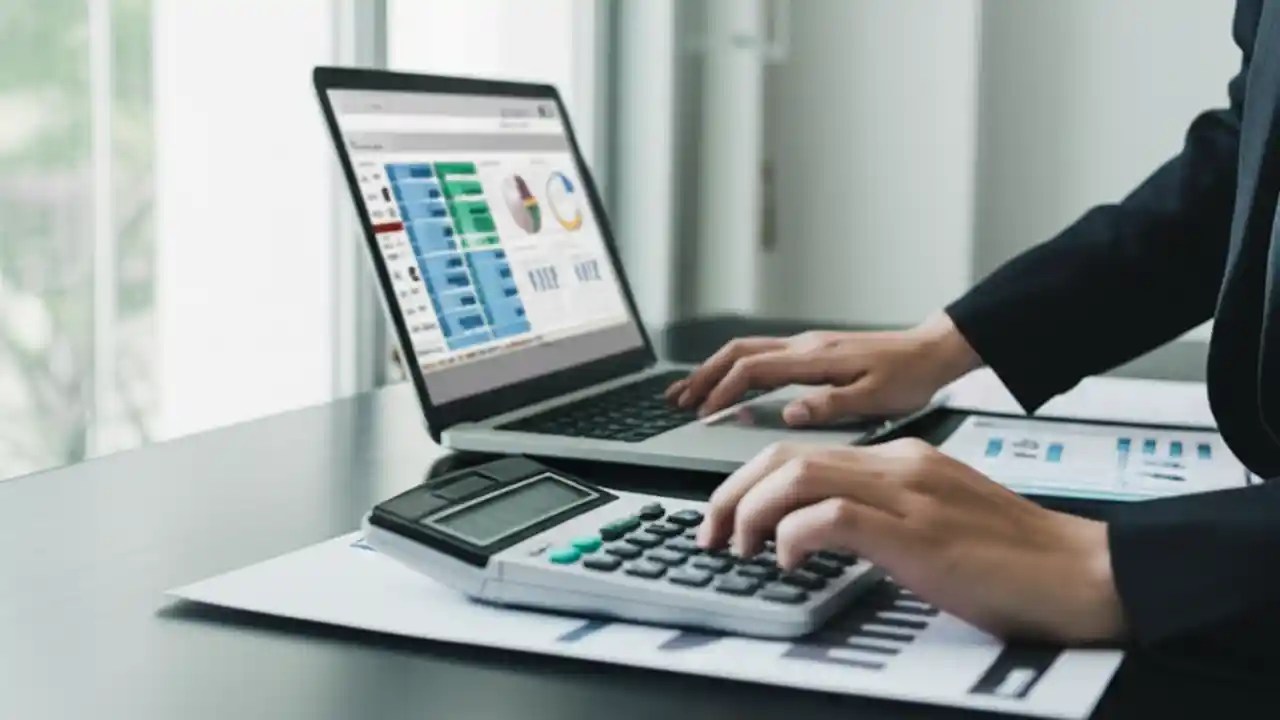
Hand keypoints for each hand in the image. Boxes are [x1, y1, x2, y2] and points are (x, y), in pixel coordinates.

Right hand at [665, 313, 981, 423]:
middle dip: (704, 375)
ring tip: (691, 392)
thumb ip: (830, 406)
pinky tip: (730, 385)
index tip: (703, 413)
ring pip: (747, 351)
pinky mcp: (813, 352)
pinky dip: (736, 369)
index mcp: (815, 359)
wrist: (932, 351)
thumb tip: (790, 413)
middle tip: (678, 399)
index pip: (753, 370)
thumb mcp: (875, 398)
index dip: (723, 391)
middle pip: (738, 353)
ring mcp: (807, 346)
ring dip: (714, 370)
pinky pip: (763, 355)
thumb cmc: (909, 377)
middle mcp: (805, 347)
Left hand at [697, 439, 1126, 642]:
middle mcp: (898, 464)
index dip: (751, 481)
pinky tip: (789, 562)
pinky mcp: (914, 531)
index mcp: (901, 459)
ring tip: (739, 549)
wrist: (1079, 573)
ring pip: (796, 475)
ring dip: (750, 512)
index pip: (804, 451)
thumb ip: (883, 515)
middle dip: (732, 492)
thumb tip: (824, 532)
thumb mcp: (935, 523)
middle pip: (785, 454)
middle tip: (711, 532)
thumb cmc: (1013, 560)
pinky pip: (828, 516)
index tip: (728, 514)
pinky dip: (792, 537)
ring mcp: (906, 493)